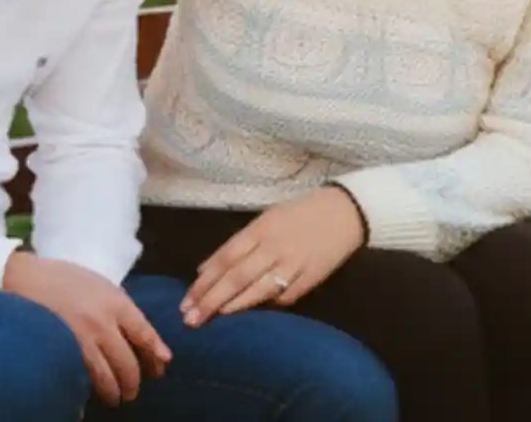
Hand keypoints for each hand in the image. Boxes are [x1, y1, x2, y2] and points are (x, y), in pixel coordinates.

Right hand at [3, 252, 171, 406]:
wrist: (24, 278)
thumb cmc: (62, 278)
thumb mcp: (99, 283)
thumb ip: (119, 306)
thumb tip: (137, 332)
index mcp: (115, 302)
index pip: (144, 334)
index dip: (155, 353)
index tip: (162, 365)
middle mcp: (103, 322)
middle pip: (128, 362)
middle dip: (133, 382)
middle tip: (133, 390)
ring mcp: (81, 339)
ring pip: (107, 377)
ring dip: (114, 392)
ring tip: (116, 398)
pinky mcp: (63, 350)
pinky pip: (83, 378)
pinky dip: (90, 389)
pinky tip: (92, 395)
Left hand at [181, 186, 365, 326]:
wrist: (345, 212)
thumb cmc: (299, 214)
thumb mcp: (265, 220)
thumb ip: (237, 245)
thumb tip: (205, 270)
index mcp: (260, 229)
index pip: (225, 258)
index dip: (204, 281)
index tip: (185, 299)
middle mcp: (274, 247)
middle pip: (236, 277)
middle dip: (211, 299)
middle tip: (190, 318)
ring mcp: (294, 264)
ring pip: (258, 290)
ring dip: (233, 306)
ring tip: (211, 318)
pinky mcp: (311, 278)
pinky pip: (284, 298)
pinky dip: (265, 305)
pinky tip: (249, 313)